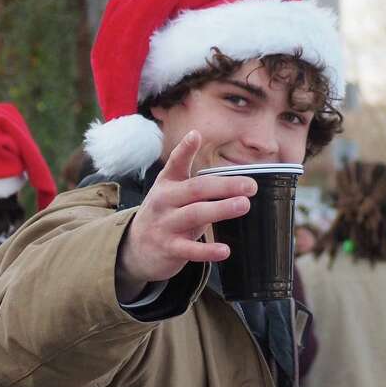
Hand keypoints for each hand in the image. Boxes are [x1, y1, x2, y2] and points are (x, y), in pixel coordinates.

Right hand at [115, 130, 256, 301]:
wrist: (135, 248)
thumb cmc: (165, 215)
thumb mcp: (173, 194)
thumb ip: (199, 184)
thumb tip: (236, 178)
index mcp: (167, 184)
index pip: (176, 163)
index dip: (185, 149)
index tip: (196, 135)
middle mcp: (164, 201)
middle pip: (195, 189)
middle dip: (224, 186)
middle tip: (250, 185)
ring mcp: (165, 224)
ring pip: (194, 215)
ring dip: (220, 209)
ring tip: (243, 205)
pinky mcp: (168, 248)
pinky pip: (189, 249)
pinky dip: (207, 250)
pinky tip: (225, 250)